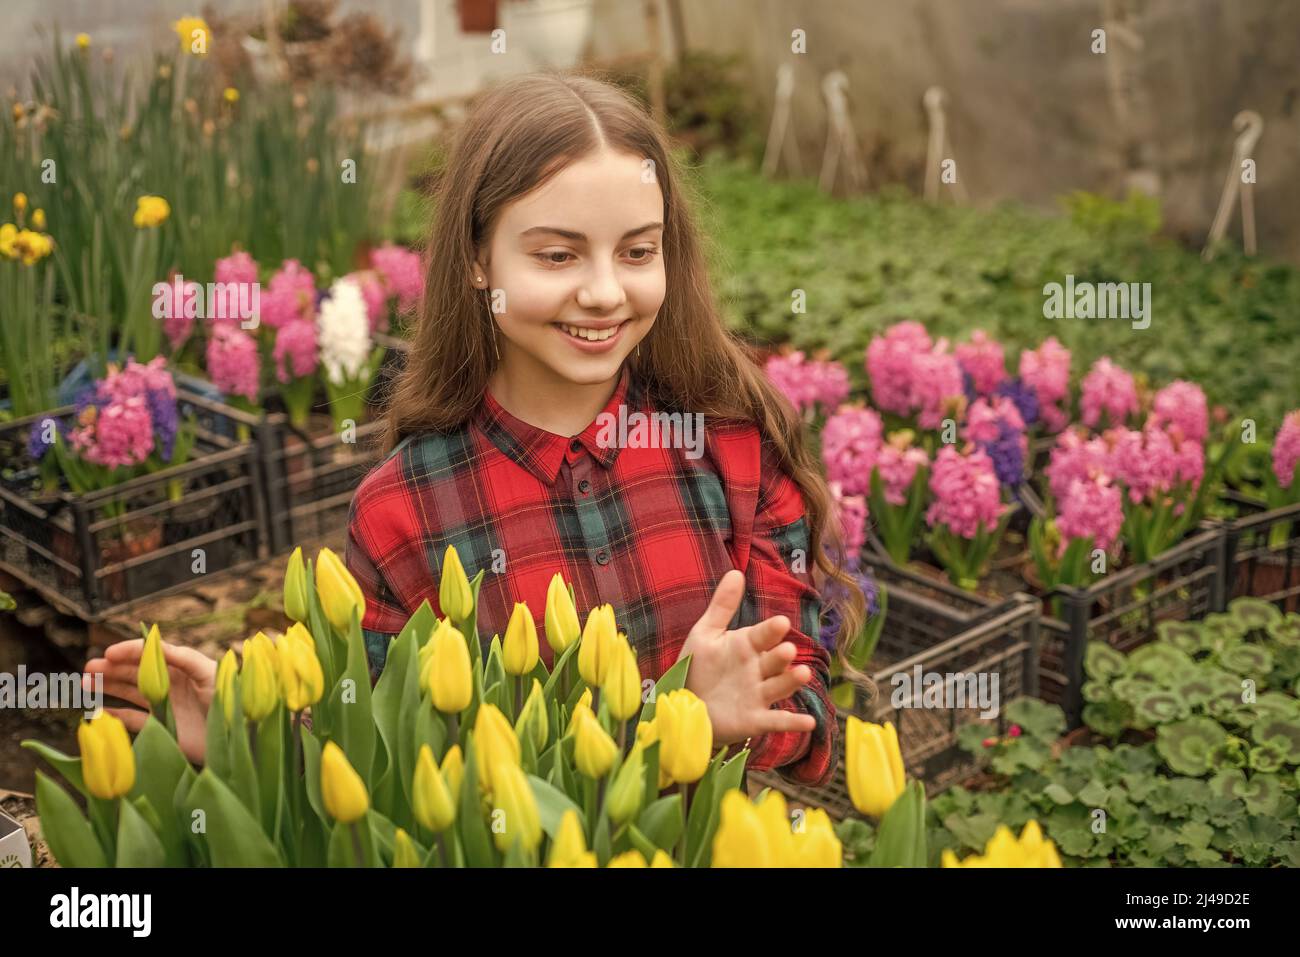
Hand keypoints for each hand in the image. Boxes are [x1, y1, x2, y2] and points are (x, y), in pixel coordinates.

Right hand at [83, 639, 218, 765]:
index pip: (150, 654)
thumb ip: (184, 657)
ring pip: (130, 693)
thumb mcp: (211, 674)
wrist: (239, 737)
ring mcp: (165, 706)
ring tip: (85, 684)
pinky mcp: (163, 728)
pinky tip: (99, 712)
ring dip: (108, 687)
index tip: (109, 653)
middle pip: (135, 673)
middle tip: (89, 668)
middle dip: (111, 668)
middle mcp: (171, 684)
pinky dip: (115, 716)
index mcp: (183, 667)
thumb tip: (154, 642)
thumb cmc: (231, 699)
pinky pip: (133, 720)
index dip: (129, 652)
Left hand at [676, 569, 816, 746]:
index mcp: (746, 646)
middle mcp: (758, 669)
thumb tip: (735, 571)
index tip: (781, 623)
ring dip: (792, 682)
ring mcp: (758, 694)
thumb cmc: (698, 666)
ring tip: (802, 674)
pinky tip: (809, 723)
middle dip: (781, 656)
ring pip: (779, 686)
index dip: (770, 631)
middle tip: (787, 650)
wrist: (686, 705)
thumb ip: (722, 606)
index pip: (762, 635)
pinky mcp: (755, 720)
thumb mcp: (706, 634)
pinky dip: (793, 722)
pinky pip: (776, 720)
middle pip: (774, 661)